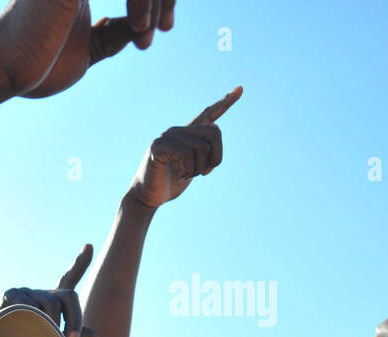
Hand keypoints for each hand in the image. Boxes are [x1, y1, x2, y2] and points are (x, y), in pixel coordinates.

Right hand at [0, 0, 175, 99]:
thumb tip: (139, 26)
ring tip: (146, 33)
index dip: (157, 1)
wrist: (1, 72)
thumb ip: (110, 35)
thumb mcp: (87, 50)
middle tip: (164, 30)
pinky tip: (138, 26)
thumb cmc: (33, 68)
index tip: (164, 29)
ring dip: (153, 2)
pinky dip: (141, 3)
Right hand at [0, 243, 95, 336]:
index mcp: (50, 301)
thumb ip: (72, 336)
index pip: (68, 280)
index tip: (89, 247)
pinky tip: (27, 332)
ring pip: (52, 303)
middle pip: (69, 295)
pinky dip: (34, 320)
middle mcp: (40, 293)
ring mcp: (25, 291)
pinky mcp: (10, 295)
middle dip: (76, 317)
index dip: (80, 264)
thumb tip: (95, 333)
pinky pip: (30, 306)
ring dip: (54, 325)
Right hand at [129, 87, 240, 208]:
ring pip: (203, 147)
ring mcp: (167, 137)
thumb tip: (214, 126)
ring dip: (199, 168)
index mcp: (188, 135)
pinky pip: (186, 153)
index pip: (208, 114)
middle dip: (216, 157)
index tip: (240, 89)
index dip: (224, 103)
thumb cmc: (170, 183)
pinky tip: (179, 176)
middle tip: (205, 173)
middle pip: (215, 133)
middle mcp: (178, 131)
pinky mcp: (158, 146)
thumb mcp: (194, 167)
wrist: (147, 197)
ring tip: (187, 175)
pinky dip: (188, 169)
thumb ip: (204, 151)